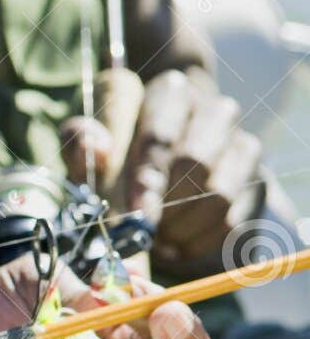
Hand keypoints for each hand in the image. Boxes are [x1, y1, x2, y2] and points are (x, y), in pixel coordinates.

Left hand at [60, 69, 263, 265]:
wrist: (164, 167)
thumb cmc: (117, 154)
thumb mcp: (89, 145)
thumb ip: (81, 141)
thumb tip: (96, 147)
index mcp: (169, 94)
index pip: (162, 136)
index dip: (148, 178)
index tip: (137, 213)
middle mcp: (213, 111)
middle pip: (196, 162)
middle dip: (165, 205)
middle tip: (142, 230)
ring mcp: (241, 144)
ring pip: (219, 194)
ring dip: (181, 227)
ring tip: (155, 238)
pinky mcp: (257, 180)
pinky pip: (232, 220)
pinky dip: (198, 242)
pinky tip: (175, 244)